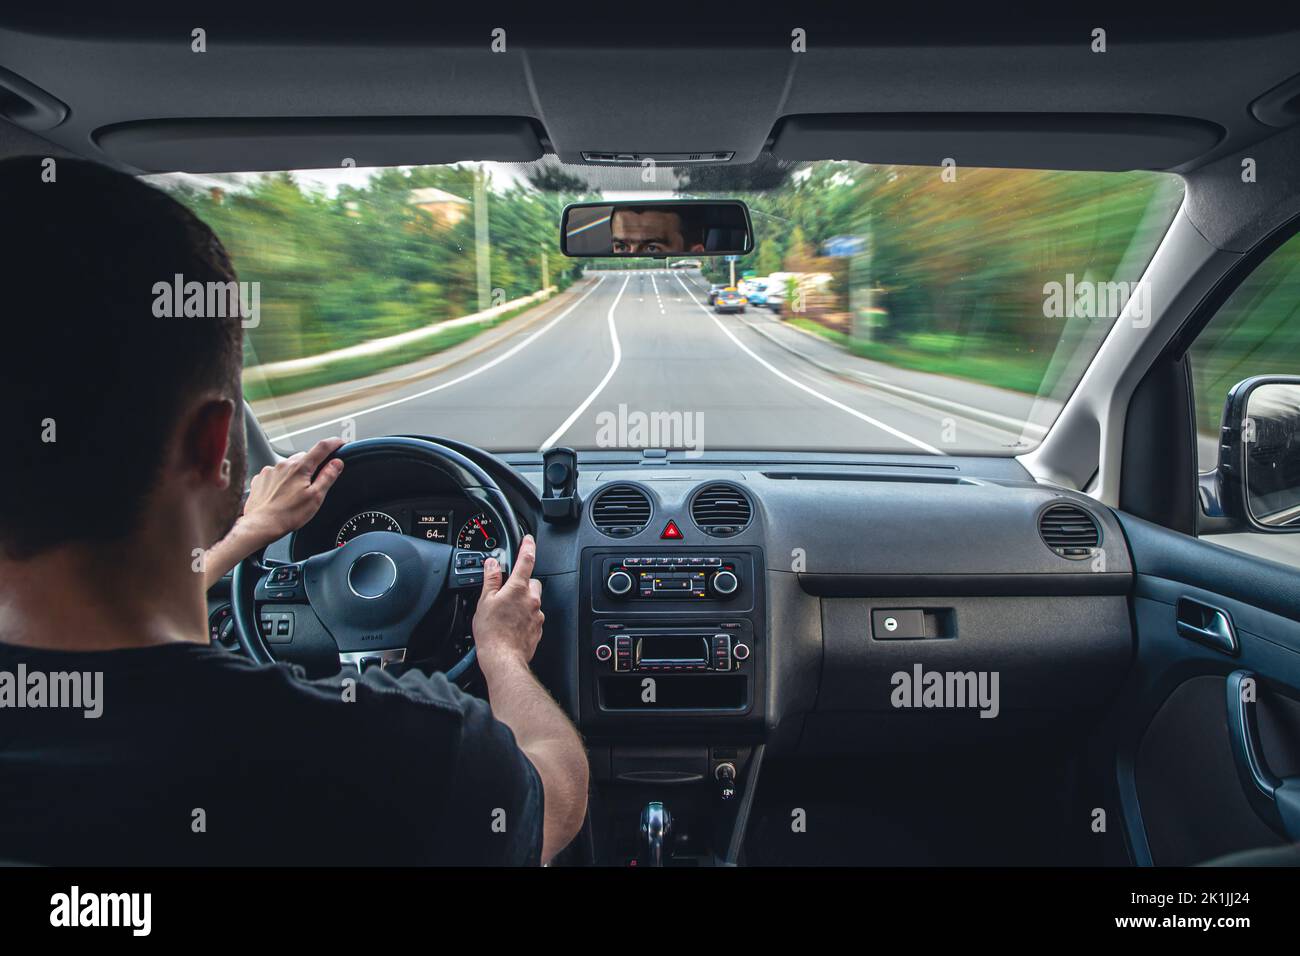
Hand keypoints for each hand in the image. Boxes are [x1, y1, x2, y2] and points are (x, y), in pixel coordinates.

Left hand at [240, 438, 344, 545]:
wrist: (261, 525)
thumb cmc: (288, 514)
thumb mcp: (316, 497)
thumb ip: (327, 477)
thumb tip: (336, 463)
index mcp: (300, 467)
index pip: (321, 448)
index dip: (333, 443)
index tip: (340, 443)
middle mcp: (284, 464)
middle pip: (305, 457)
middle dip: (312, 465)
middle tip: (315, 482)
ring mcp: (270, 471)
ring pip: (289, 466)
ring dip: (296, 474)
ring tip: (295, 494)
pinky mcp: (261, 479)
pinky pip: (275, 474)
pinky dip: (281, 480)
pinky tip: (282, 494)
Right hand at [472, 534, 543, 670]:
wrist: (503, 659)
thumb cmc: (492, 633)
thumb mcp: (485, 601)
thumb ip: (491, 579)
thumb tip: (492, 563)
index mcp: (518, 588)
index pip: (526, 560)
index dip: (527, 546)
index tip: (528, 540)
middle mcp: (532, 599)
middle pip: (531, 582)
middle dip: (522, 583)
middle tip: (506, 592)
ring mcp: (537, 614)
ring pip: (533, 600)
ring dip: (523, 601)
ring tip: (506, 612)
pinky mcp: (538, 628)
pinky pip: (533, 616)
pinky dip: (525, 616)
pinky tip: (512, 624)